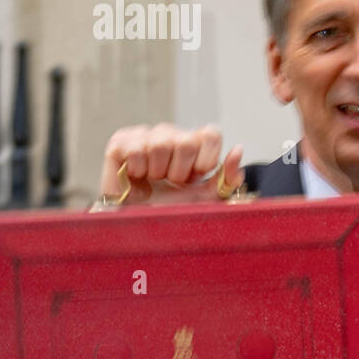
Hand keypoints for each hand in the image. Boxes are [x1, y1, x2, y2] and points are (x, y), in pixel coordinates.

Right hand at [99, 123, 244, 204]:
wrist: (138, 224)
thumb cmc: (174, 209)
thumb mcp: (207, 198)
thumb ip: (227, 178)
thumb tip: (238, 150)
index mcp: (196, 143)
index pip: (211, 134)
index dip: (206, 158)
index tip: (197, 176)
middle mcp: (172, 134)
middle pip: (186, 142)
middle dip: (180, 172)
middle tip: (172, 183)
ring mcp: (146, 135)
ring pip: (160, 144)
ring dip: (157, 171)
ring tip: (154, 180)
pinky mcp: (121, 141)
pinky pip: (135, 149)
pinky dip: (136, 170)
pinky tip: (135, 177)